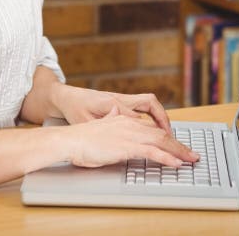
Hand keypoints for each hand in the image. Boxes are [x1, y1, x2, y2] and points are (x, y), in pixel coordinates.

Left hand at [50, 84, 172, 134]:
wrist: (66, 97)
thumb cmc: (74, 108)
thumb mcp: (85, 119)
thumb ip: (105, 122)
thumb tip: (127, 122)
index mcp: (113, 103)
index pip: (140, 114)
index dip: (152, 129)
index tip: (163, 142)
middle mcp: (121, 99)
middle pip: (151, 104)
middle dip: (164, 120)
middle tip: (172, 138)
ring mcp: (122, 100)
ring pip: (149, 104)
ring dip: (161, 117)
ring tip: (169, 135)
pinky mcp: (121, 103)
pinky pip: (143, 107)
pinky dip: (153, 116)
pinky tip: (156, 129)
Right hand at [63, 107, 199, 167]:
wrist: (70, 140)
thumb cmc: (81, 137)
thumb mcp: (100, 125)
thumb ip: (110, 119)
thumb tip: (114, 111)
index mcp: (125, 119)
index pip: (152, 128)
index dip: (168, 137)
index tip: (178, 147)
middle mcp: (130, 124)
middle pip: (161, 134)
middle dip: (179, 145)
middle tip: (192, 155)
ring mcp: (129, 135)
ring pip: (161, 141)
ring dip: (178, 151)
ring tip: (190, 159)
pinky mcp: (126, 147)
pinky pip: (152, 152)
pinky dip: (166, 158)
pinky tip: (175, 163)